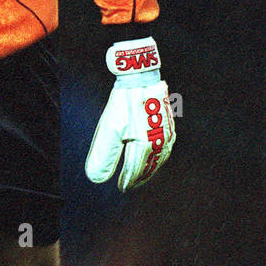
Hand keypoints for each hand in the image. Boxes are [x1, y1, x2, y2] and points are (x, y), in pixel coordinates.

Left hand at [85, 36, 175, 190]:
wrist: (141, 77)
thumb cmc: (124, 103)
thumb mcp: (109, 130)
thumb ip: (104, 156)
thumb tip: (96, 178)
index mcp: (145, 146)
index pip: (135, 171)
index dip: (127, 181)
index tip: (121, 188)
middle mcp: (160, 143)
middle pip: (149, 167)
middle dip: (139, 177)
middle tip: (129, 185)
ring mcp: (168, 134)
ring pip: (159, 159)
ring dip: (149, 169)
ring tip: (140, 175)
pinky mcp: (169, 125)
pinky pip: (164, 148)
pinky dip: (157, 157)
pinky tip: (151, 156)